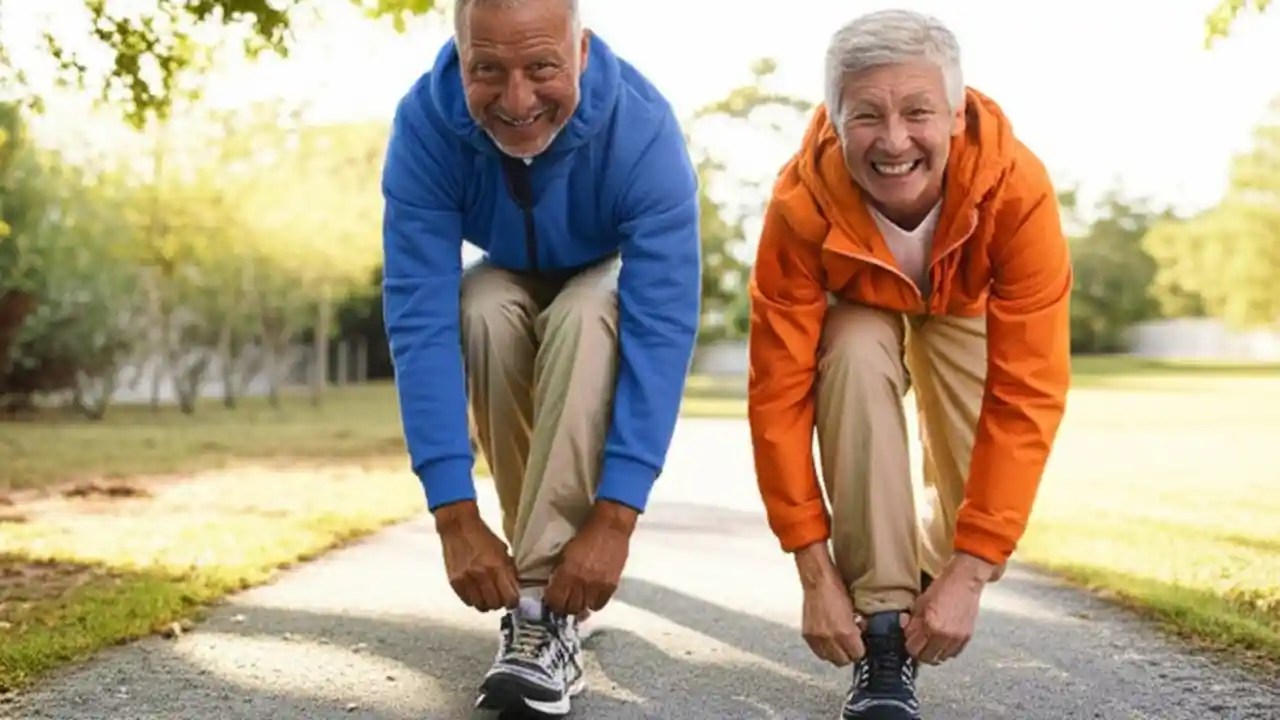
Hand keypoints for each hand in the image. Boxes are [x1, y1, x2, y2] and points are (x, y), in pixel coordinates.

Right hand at [434, 500, 519, 611]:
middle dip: (501, 603)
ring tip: (488, 595)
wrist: (458, 526)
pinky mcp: (454, 582)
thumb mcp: (502, 549)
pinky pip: (468, 602)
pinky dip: (474, 600)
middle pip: (496, 605)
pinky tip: (476, 591)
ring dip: (487, 603)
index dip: (513, 601)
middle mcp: (481, 575)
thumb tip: (516, 587)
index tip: (514, 599)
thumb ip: (509, 570)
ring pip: (481, 606)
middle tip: (501, 597)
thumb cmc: (482, 536)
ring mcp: (466, 579)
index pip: (510, 597)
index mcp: (496, 565)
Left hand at [544, 500, 636, 616]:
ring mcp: (597, 586)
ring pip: (584, 609)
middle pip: (570, 608)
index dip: (552, 603)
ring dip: (579, 606)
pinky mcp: (611, 586)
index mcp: (567, 572)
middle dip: (564, 607)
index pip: (556, 600)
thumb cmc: (585, 535)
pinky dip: (593, 603)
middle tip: (563, 601)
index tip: (551, 599)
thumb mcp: (565, 552)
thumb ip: (560, 571)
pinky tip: (591, 598)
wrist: (610, 528)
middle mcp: (582, 583)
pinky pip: (599, 604)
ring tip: (577, 600)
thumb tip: (554, 587)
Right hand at [794, 542, 864, 665]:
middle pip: (842, 661)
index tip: (860, 645)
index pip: (857, 655)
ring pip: (829, 658)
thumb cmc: (837, 589)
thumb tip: (861, 634)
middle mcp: (830, 639)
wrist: (816, 580)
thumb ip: (857, 626)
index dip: (860, 650)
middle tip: (850, 645)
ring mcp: (816, 638)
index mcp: (845, 632)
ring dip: (835, 653)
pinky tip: (827, 638)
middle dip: (848, 654)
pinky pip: (817, 651)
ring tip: (837, 642)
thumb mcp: (854, 608)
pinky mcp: (806, 635)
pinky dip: (823, 648)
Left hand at [904, 552, 996, 663]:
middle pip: (926, 658)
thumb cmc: (941, 588)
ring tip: (930, 643)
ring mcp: (956, 639)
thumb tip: (905, 630)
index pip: (913, 648)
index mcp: (930, 625)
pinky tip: (942, 642)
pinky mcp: (967, 638)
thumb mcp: (920, 601)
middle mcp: (944, 636)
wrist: (965, 582)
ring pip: (940, 658)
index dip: (909, 644)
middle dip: (919, 651)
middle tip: (918, 643)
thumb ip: (912, 619)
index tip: (909, 639)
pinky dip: (945, 651)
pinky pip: (953, 653)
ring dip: (933, 653)